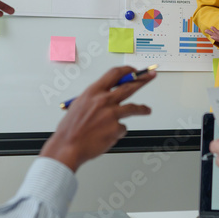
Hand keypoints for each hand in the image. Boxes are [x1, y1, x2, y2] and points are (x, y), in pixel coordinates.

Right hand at [40, 66, 154, 171]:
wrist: (68, 146)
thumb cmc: (70, 129)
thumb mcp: (79, 105)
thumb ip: (94, 99)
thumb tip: (108, 94)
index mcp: (92, 92)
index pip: (114, 74)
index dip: (127, 70)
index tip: (134, 71)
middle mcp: (103, 100)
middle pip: (129, 86)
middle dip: (143, 80)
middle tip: (150, 77)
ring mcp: (111, 114)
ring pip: (133, 107)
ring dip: (142, 109)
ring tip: (147, 110)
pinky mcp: (116, 129)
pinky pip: (122, 128)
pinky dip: (118, 131)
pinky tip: (109, 135)